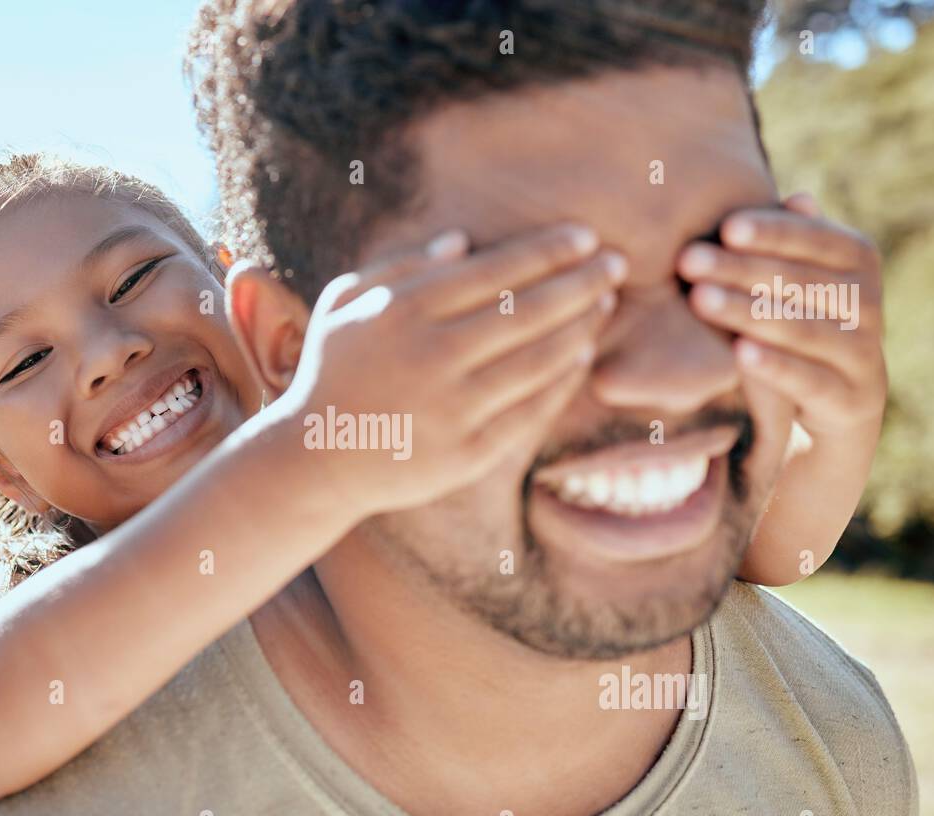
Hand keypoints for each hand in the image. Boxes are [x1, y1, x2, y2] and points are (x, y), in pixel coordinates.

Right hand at [281, 222, 626, 514]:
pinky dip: (563, 381)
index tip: (585, 239)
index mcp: (403, 311)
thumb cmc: (333, 371)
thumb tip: (463, 242)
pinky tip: (581, 356)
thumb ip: (399, 267)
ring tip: (605, 307)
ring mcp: (453, 409)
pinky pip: (532, 411)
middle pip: (528, 311)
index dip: (548, 252)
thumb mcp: (345, 305)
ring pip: (539, 360)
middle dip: (582, 283)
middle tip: (618, 265)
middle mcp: (432, 356)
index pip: (496, 271)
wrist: (316, 460)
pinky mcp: (468, 454)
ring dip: (581, 328)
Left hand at [677, 193, 886, 443]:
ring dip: (747, 312)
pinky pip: (809, 380)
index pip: (815, 239)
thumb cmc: (801, 320)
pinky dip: (776, 365)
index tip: (726, 228)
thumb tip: (796, 199)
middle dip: (740, 270)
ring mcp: (864, 352)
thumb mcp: (799, 280)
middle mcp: (869, 302)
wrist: (834, 402)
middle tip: (688, 261)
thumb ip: (795, 241)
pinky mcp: (851, 399)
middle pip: (799, 282)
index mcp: (858, 261)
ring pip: (801, 328)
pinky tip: (739, 353)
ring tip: (700, 299)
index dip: (772, 232)